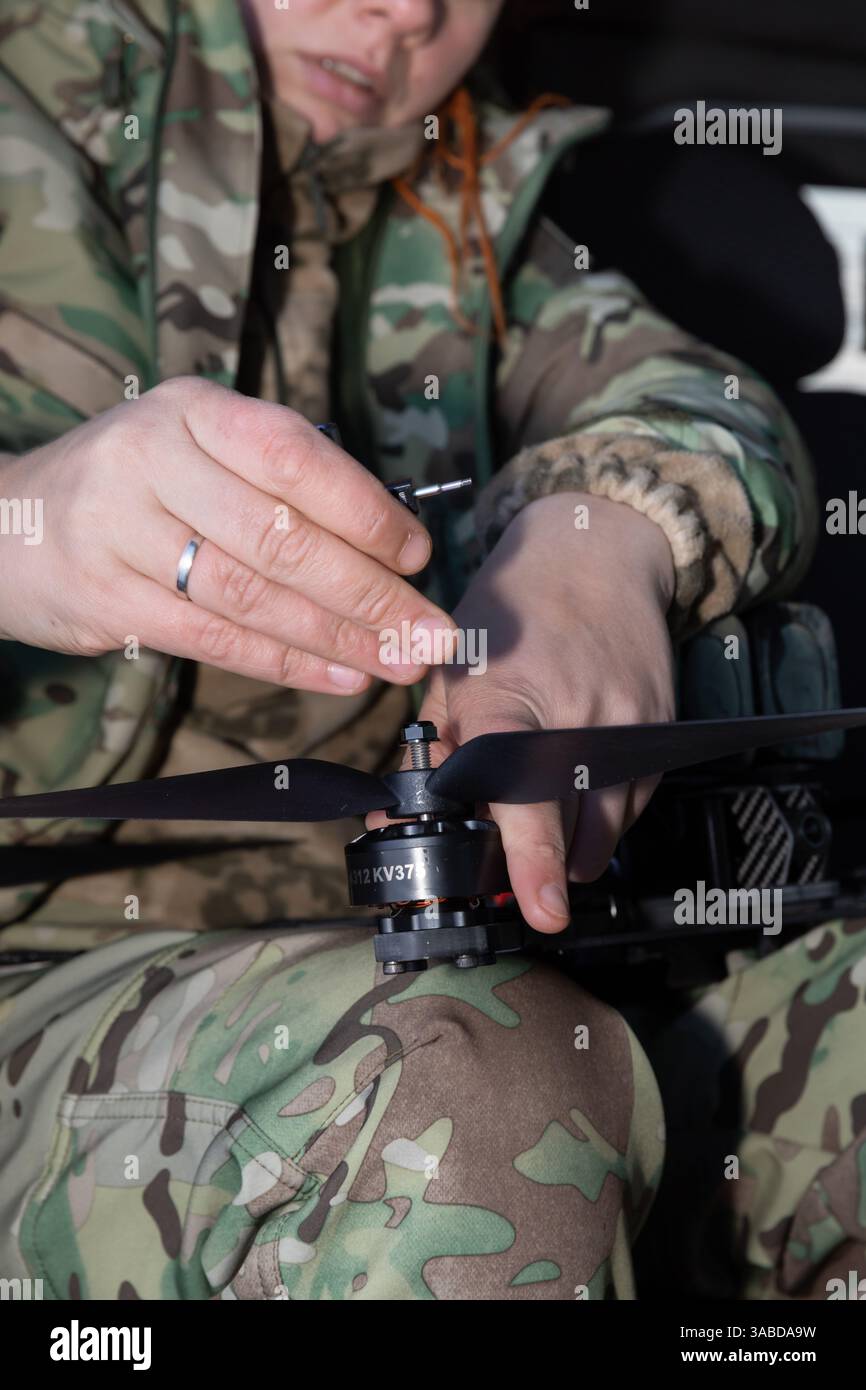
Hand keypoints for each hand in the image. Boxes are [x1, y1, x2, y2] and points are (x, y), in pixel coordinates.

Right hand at [0, 378, 455, 692]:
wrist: (8, 521)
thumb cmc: (135, 486)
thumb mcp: (196, 448)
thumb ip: (277, 480)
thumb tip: (392, 544)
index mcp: (193, 410)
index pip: (297, 458)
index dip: (367, 512)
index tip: (418, 556)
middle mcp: (153, 459)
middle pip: (282, 537)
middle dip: (372, 594)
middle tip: (433, 634)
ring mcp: (120, 530)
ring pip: (252, 595)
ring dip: (338, 638)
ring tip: (398, 663)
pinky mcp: (105, 598)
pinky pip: (214, 639)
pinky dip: (286, 662)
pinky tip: (340, 676)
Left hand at [370, 490, 675, 932]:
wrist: (592, 557)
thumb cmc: (510, 615)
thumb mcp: (454, 674)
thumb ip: (433, 752)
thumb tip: (398, 821)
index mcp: (509, 699)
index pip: (521, 791)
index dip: (531, 854)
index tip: (541, 906)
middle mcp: (577, 714)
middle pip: (572, 827)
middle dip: (545, 871)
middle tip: (518, 882)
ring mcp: (627, 723)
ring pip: (609, 829)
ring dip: (573, 850)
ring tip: (542, 826)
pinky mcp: (659, 729)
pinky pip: (634, 805)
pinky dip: (604, 817)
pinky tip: (576, 792)